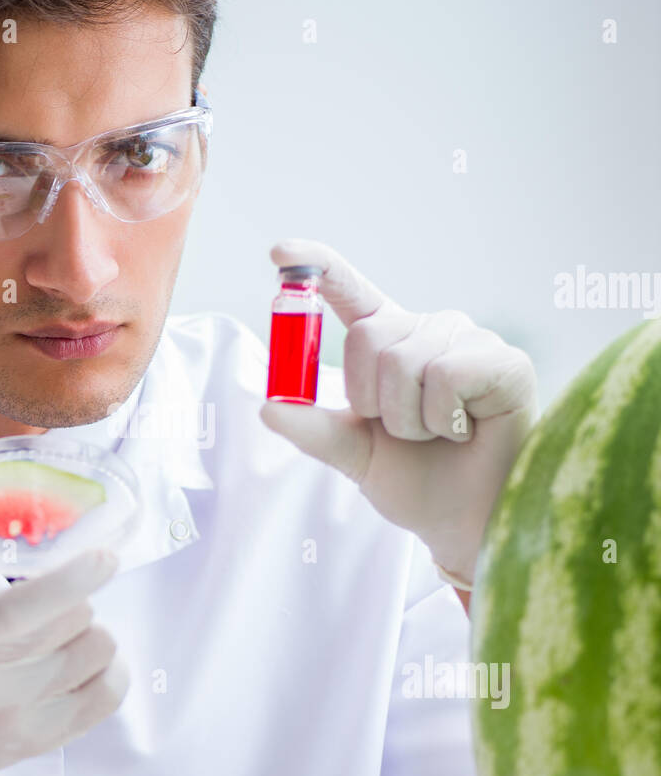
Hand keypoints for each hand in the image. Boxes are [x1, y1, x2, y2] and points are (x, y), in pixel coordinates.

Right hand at [0, 437, 129, 775]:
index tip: (107, 555)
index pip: (24, 611)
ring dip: (91, 630)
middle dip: (78, 597)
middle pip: (74, 626)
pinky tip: (84, 657)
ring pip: (97, 655)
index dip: (73, 581)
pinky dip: (109, 669)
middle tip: (56, 593)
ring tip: (62, 627)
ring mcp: (15, 720)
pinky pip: (108, 696)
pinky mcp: (39, 743)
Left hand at [258, 239, 538, 586]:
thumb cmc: (419, 483)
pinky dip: (444, 419)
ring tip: (442, 435)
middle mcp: (429, 330)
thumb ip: (315, 429)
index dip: (318, 267)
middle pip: (368, 337)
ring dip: (410, 420)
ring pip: (405, 361)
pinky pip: (446, 375)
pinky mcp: (506, 361)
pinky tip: (467, 431)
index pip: (352, 292)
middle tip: (408, 432)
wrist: (467, 524)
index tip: (279, 251)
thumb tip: (268, 407)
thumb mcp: (355, 455)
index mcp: (391, 343)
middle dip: (374, 401)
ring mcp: (470, 340)